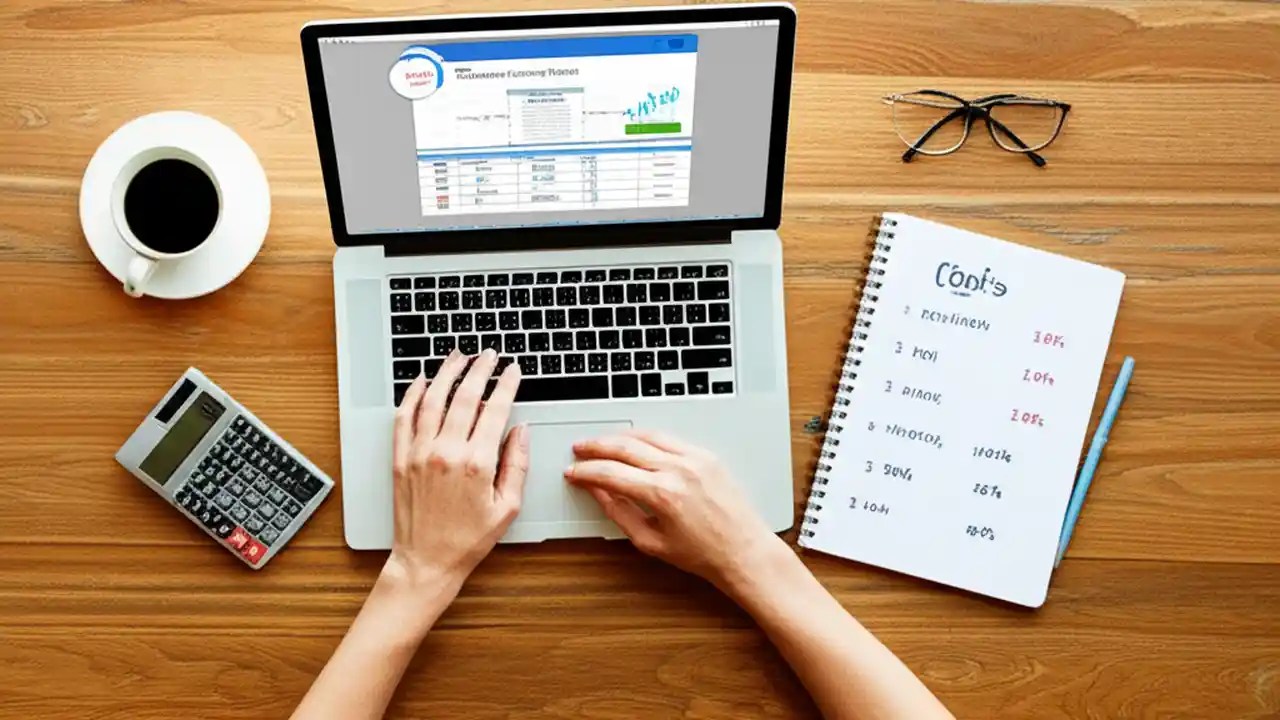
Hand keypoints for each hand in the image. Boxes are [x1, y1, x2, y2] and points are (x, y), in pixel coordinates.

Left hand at [383, 349, 528, 594]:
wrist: (427, 561)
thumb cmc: (468, 539)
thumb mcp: (507, 506)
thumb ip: (517, 464)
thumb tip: (521, 432)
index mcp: (476, 463)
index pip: (495, 409)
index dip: (506, 384)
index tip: (512, 371)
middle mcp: (446, 453)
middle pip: (464, 396)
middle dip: (479, 369)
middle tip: (488, 355)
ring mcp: (419, 454)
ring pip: (432, 399)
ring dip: (446, 373)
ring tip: (457, 357)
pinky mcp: (400, 459)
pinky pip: (404, 418)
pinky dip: (412, 395)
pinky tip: (421, 382)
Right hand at [565, 430, 787, 591]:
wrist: (743, 551)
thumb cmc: (703, 554)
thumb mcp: (650, 542)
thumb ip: (619, 513)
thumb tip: (598, 492)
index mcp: (662, 494)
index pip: (611, 473)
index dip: (586, 472)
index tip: (573, 472)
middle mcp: (679, 470)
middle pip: (624, 446)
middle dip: (596, 447)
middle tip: (580, 450)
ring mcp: (695, 459)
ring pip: (646, 435)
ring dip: (620, 436)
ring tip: (603, 443)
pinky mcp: (707, 455)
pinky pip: (669, 438)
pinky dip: (647, 437)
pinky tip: (635, 442)